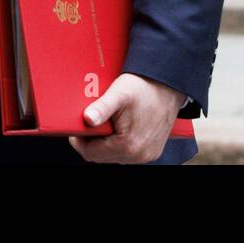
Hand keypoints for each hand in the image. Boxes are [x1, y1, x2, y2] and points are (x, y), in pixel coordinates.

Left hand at [66, 72, 183, 163]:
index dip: (79, 141)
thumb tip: (87, 119)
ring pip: (113, 156)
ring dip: (104, 143)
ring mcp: (147, 155)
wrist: (168, 85)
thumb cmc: (144, 87)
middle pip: (102, 157)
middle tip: (88, 123)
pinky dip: (118, 143)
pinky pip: (127, 153)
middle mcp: (139, 155)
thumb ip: (102, 107)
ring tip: (104, 123)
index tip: (75, 128)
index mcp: (129, 145)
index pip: (92, 154)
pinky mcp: (151, 151)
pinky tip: (117, 128)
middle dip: (92, 142)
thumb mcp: (119, 93)